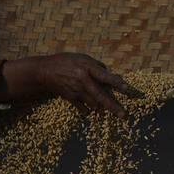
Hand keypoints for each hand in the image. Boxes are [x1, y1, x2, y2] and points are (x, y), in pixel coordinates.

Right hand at [0, 53, 140, 112]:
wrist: (45, 71)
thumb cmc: (66, 61)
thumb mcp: (82, 57)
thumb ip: (97, 66)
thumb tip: (111, 75)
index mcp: (87, 67)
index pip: (105, 76)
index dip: (117, 82)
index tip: (128, 89)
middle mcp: (83, 80)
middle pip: (101, 96)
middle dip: (113, 107)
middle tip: (124, 116)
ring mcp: (76, 91)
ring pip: (94, 104)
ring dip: (103, 108)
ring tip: (113, 112)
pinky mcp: (71, 98)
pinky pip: (84, 108)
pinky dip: (89, 110)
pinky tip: (93, 111)